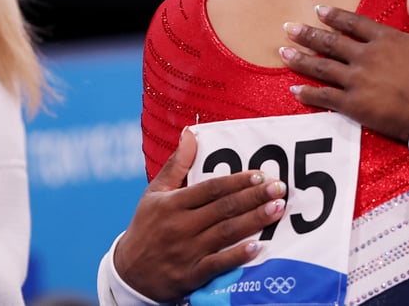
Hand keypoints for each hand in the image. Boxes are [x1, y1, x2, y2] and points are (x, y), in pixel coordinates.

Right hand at [113, 129, 287, 301]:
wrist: (129, 275)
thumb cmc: (146, 228)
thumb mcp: (155, 193)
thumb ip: (177, 164)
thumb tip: (190, 133)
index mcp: (172, 204)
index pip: (211, 189)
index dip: (237, 181)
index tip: (261, 174)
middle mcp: (179, 226)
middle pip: (223, 208)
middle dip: (254, 197)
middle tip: (279, 188)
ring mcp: (186, 252)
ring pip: (225, 233)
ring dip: (254, 220)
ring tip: (277, 209)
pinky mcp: (190, 276)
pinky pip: (218, 265)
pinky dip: (237, 256)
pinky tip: (258, 247)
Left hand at [281, 0, 408, 141]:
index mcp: (385, 39)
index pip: (354, 22)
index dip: (335, 16)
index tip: (318, 10)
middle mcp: (366, 56)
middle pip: (331, 42)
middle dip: (307, 34)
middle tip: (288, 28)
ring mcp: (357, 80)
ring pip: (322, 67)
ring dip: (300, 59)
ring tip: (282, 53)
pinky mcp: (354, 105)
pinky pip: (325, 97)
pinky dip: (308, 93)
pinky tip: (294, 90)